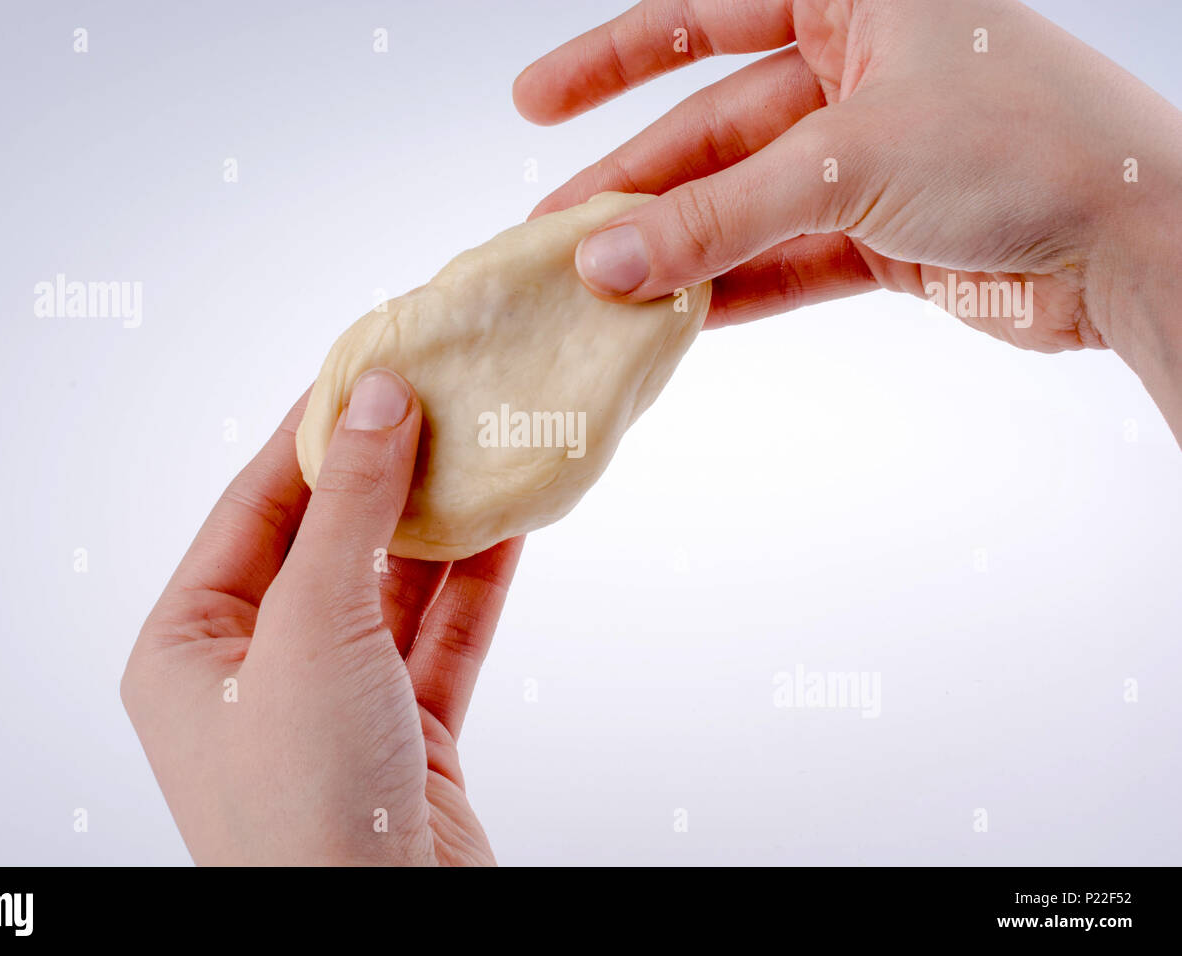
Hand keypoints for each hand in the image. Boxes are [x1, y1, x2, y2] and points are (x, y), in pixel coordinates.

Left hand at [121, 369, 521, 864]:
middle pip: (327, 544)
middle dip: (384, 475)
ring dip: (440, 525)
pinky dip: (476, 585)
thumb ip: (349, 513)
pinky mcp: (406, 733)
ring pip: (393, 590)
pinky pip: (443, 639)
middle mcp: (255, 673)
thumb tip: (375, 401)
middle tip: (437, 396)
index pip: (251, 510)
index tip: (366, 368)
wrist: (392, 941)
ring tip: (483, 445)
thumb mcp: (313, 631)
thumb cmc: (305, 809)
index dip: (311, 435)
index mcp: (188, 650)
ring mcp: (334, 704)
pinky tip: (510, 525)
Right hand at [514, 0, 1181, 439]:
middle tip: (553, 237)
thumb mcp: (849, 160)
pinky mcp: (889, 230)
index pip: (705, 13)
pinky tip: (677, 322)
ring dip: (679, 251)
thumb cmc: (1028, 143)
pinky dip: (736, 291)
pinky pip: (788, 258)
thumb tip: (606, 260)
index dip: (612, 58)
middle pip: (716, 125)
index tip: (536, 101)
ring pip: (747, 202)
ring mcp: (874, 153)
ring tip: (598, 292)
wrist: (1139, 243)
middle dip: (637, 186)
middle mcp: (859, 67)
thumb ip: (720, 215)